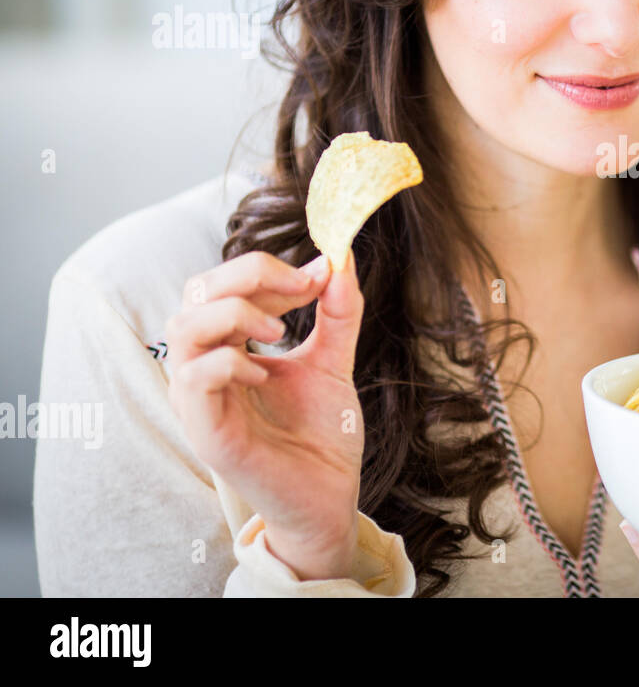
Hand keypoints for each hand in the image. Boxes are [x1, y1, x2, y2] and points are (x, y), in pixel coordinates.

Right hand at [165, 249, 365, 579]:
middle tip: (301, 288)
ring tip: (279, 330)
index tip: (317, 275)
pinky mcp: (207, 433)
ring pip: (183, 328)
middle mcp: (204, 368)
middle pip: (195, 293)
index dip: (266, 268)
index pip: (221, 284)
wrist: (330, 495)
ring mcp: (200, 401)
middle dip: (249, 275)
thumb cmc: (320, 432)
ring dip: (235, 312)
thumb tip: (340, 258)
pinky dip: (228, 361)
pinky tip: (263, 374)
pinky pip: (193, 379)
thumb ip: (338, 311)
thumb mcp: (333, 360)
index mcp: (228, 347)